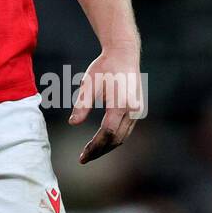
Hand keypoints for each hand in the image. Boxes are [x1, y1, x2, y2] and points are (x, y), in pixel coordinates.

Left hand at [68, 42, 142, 162]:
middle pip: (116, 140)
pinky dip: (114, 139)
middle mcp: (133, 110)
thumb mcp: (89, 83)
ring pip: (123, 137)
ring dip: (107, 147)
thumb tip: (72, 123)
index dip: (94, 146)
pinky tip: (101, 141)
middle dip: (100, 151)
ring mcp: (138, 111)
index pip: (107, 134)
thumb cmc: (104, 66)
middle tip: (83, 159)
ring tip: (90, 153)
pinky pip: (126, 130)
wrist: (124, 53)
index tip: (82, 155)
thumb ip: (82, 104)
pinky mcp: (138, 110)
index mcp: (120, 104)